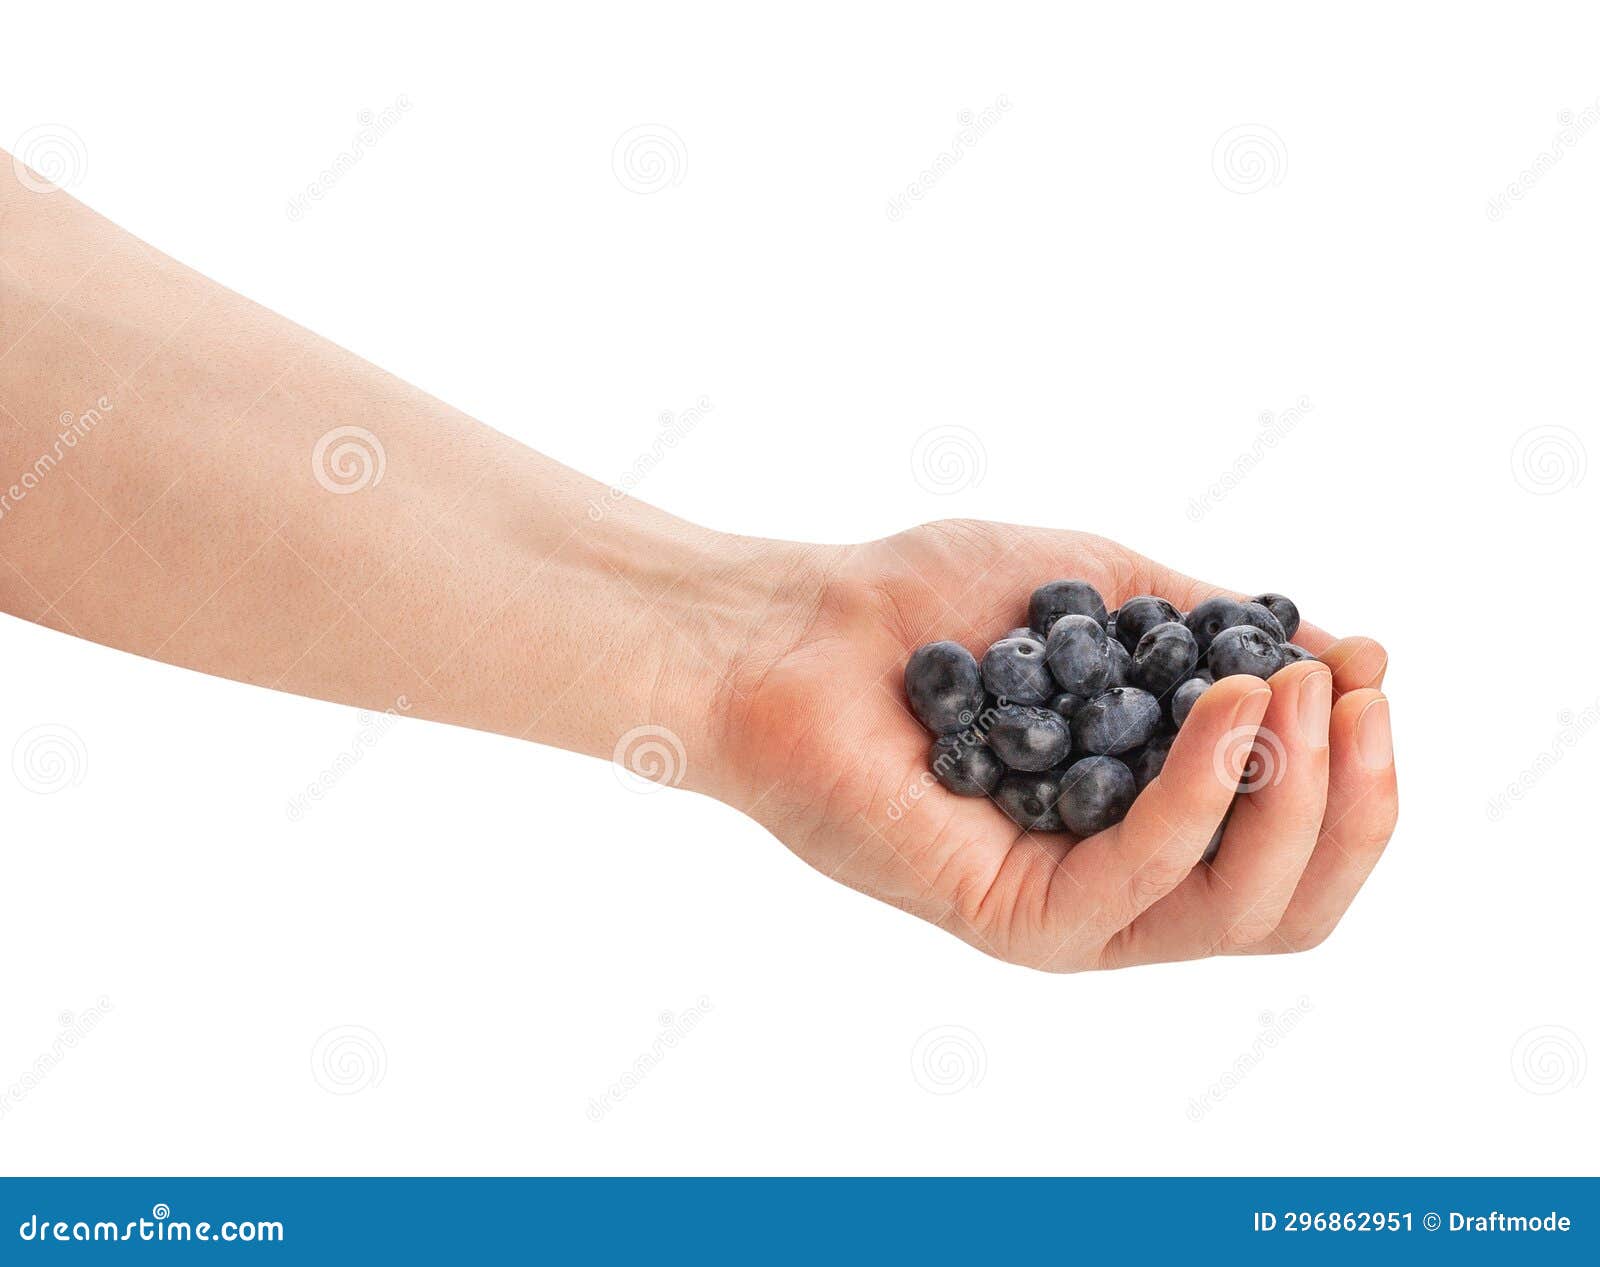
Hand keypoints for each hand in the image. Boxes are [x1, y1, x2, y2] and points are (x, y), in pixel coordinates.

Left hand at [717, 519, 1396, 970]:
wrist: (797, 626)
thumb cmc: (931, 603)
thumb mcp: (1109, 599)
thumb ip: (1219, 639)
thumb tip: (1361, 656)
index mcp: (1146, 822)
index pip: (1297, 847)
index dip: (1359, 769)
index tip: (1368, 669)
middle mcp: (1116, 884)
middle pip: (1290, 903)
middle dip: (1354, 799)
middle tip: (1352, 692)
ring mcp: (1067, 913)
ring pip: (1240, 912)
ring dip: (1294, 794)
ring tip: (1295, 689)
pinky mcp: (1013, 919)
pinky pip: (1143, 880)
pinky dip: (1203, 791)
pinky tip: (1224, 707)